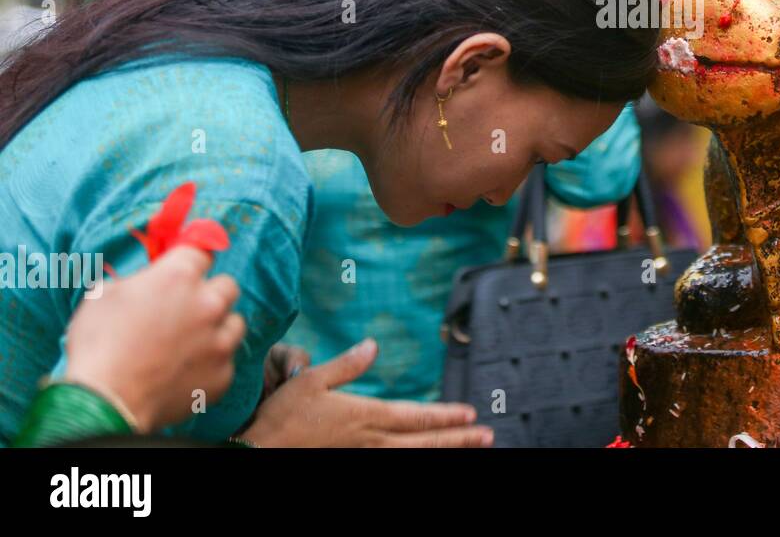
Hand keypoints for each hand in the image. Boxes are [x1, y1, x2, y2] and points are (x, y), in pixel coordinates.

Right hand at [63, 246, 243, 432]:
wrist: (105, 404)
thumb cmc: (98, 347)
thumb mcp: (104, 296)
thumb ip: (138, 281)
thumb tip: (148, 282)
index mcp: (179, 277)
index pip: (202, 251)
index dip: (194, 259)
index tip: (191, 266)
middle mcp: (208, 304)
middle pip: (227, 286)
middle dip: (210, 294)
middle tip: (187, 309)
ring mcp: (220, 341)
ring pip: (234, 323)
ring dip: (217, 328)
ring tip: (189, 343)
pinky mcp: (223, 374)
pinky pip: (226, 361)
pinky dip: (210, 364)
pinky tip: (185, 372)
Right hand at [242, 338, 493, 447]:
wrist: (260, 451)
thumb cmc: (284, 416)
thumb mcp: (311, 380)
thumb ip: (346, 365)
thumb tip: (372, 345)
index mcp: (366, 415)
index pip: (416, 415)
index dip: (446, 415)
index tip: (471, 414)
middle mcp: (372, 440)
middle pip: (424, 441)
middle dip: (458, 438)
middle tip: (487, 436)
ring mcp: (364, 456)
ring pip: (414, 457)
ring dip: (444, 452)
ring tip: (470, 448)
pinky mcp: (353, 464)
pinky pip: (395, 466)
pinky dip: (416, 461)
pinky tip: (428, 457)